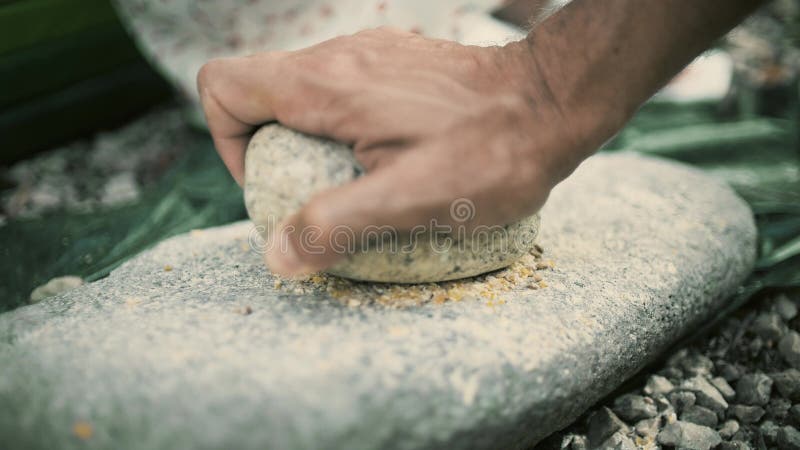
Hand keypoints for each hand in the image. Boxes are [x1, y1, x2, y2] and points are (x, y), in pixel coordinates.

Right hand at [196, 27, 605, 276]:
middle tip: (315, 197)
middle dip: (267, 152)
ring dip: (306, 142)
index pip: (223, 87)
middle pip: (256, 93)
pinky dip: (341, 129)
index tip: (270, 182)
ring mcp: (367, 53)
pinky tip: (388, 158)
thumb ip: (336, 224)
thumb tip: (278, 255)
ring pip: (298, 93)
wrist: (552, 101)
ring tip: (354, 183)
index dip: (226, 141)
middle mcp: (338, 57)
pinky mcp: (393, 62)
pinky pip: (340, 92)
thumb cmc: (491, 150)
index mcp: (325, 85)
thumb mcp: (412, 199)